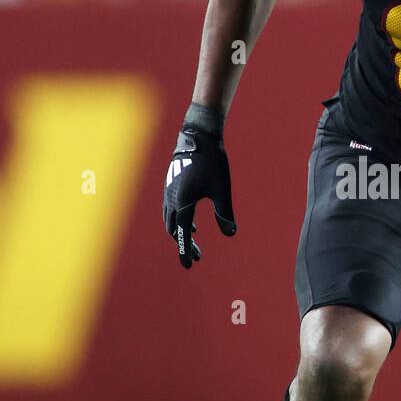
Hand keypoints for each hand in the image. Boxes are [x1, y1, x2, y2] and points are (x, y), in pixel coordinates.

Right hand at [163, 110, 235, 267]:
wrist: (197, 134)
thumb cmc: (211, 161)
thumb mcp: (222, 189)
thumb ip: (225, 213)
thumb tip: (231, 234)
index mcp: (182, 202)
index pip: (182, 234)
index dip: (185, 251)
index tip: (189, 266)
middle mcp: (171, 199)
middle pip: (174, 229)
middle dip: (184, 244)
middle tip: (198, 256)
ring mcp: (169, 191)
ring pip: (171, 219)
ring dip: (181, 233)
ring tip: (195, 242)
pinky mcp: (171, 184)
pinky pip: (171, 209)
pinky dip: (179, 220)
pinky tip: (192, 223)